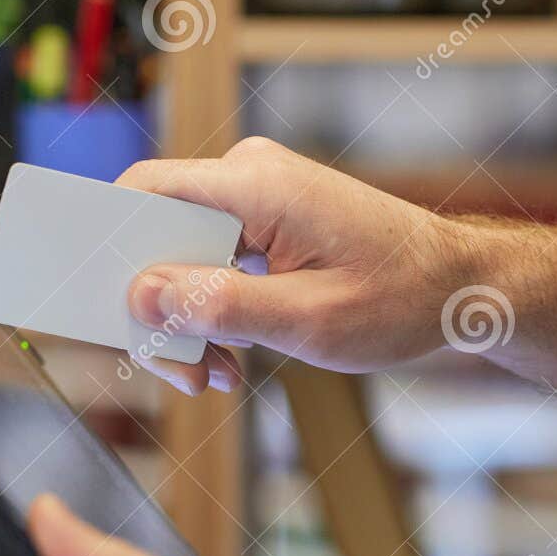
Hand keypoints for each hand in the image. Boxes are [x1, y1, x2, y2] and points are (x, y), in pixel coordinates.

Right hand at [115, 137, 478, 394]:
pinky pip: (210, 263)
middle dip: (157, 310)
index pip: (142, 193)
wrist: (460, 289)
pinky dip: (211, 313)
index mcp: (255, 185)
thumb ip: (219, 306)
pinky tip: (229, 361)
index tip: (95, 308)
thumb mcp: (306, 320)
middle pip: (155, 235)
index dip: (105, 247)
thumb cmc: (400, 298)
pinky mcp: (267, 224)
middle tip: (184, 375)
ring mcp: (257, 199)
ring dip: (186, 321)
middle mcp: (249, 178)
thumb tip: (139, 294)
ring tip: (216, 377)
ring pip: (180, 257)